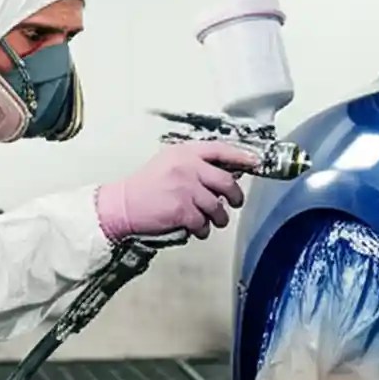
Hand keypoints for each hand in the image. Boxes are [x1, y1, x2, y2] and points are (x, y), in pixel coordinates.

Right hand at [94, 141, 259, 241]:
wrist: (123, 205)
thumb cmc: (146, 186)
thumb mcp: (169, 163)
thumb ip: (195, 165)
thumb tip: (228, 172)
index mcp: (185, 153)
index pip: (220, 150)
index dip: (241, 156)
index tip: (255, 162)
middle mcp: (187, 168)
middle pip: (226, 182)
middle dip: (235, 196)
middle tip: (235, 202)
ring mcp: (186, 189)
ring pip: (217, 206)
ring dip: (219, 218)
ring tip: (213, 221)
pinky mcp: (182, 210)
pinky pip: (203, 223)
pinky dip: (202, 230)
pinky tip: (196, 229)